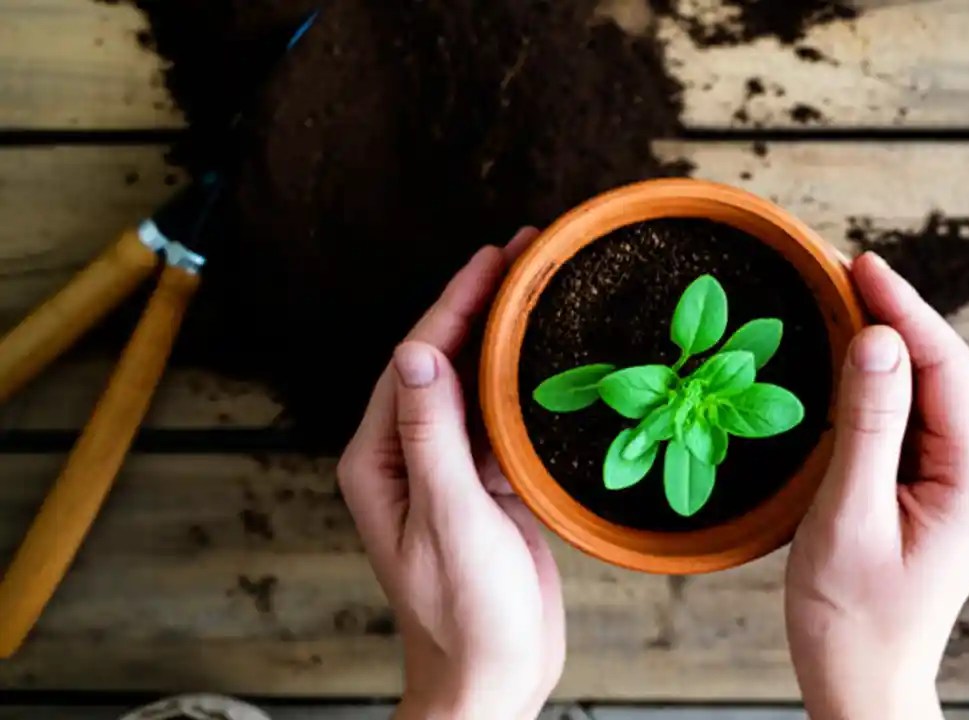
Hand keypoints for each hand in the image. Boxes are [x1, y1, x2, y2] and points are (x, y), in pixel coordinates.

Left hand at [338, 229, 563, 719]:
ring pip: (475, 384)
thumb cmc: (464, 613)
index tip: (494, 257)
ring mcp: (447, 468)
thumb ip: (431, 434)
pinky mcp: (484, 485)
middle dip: (482, 304)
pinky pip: (501, 419)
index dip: (455, 302)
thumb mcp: (447, 518)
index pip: (418, 359)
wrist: (494, 674)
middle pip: (445, 360)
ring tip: (543, 286)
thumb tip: (416, 350)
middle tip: (528, 252)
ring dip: (505, 336)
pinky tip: (550, 355)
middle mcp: (408, 454)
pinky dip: (524, 383)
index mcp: (382, 458)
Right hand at [785, 252, 968, 719]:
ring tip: (833, 297)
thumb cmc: (852, 617)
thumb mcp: (849, 517)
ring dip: (882, 344)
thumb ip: (868, 425)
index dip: (903, 307)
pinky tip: (846, 356)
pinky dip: (877, 382)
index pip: (945, 366)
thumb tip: (880, 339)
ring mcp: (965, 477)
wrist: (863, 680)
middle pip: (939, 369)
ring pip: (924, 388)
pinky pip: (912, 416)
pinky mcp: (939, 484)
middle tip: (832, 268)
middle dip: (890, 315)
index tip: (857, 263)